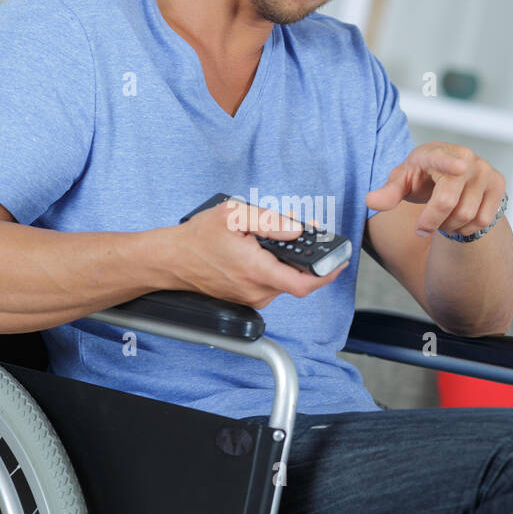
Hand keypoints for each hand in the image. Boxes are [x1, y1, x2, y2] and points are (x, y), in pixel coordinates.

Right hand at [168, 197, 348, 308]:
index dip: (327, 274)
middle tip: (305, 235)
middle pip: (296, 278)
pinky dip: (274, 268)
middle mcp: (257, 290)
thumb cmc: (198, 239)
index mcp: (257, 270)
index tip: (340, 262)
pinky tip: (263, 252)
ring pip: (283, 281)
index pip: (304, 283)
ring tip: (276, 240)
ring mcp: (251, 297)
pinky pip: (270, 284)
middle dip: (305, 257)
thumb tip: (296, 229)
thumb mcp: (233, 215)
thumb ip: (269, 221)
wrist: (171, 261)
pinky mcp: (246, 298)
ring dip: (287, 262)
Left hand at [366, 143, 505, 237]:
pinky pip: (483, 220)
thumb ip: (388, 193)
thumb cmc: (422, 177)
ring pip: (467, 215)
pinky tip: (459, 220)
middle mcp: (465, 157)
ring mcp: (484, 170)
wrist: (452, 173)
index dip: (449, 163)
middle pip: (448, 201)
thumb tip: (370, 201)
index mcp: (435, 153)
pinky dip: (467, 228)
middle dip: (432, 221)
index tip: (459, 167)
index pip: (442, 158)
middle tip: (422, 227)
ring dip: (449, 227)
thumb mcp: (402, 182)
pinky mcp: (498, 183)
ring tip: (442, 220)